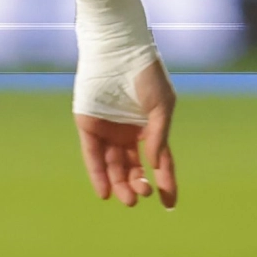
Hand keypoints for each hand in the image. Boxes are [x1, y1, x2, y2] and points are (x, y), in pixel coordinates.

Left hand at [76, 58, 177, 208]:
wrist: (120, 52)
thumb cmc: (146, 75)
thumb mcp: (162, 106)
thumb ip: (158, 135)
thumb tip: (154, 165)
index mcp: (149, 127)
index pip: (158, 161)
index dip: (165, 182)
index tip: (168, 204)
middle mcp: (128, 132)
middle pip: (133, 167)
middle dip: (138, 184)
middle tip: (142, 194)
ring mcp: (108, 131)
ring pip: (113, 166)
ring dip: (120, 185)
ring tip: (128, 199)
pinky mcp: (89, 126)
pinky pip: (92, 156)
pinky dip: (98, 175)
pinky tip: (105, 193)